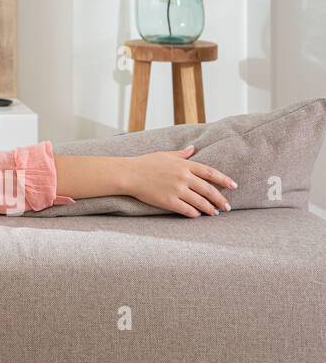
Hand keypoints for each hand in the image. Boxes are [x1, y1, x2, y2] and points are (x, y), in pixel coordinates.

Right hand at [121, 146, 236, 216]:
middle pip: (209, 190)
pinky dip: (195, 213)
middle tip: (227, 207)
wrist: (129, 174)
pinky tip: (197, 214)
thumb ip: (181, 154)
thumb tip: (193, 148)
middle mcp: (183, 177)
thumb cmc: (145, 163)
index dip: (224, 180)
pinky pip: (187, 210)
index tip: (234, 186)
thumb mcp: (165, 154)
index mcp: (184, 165)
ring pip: (200, 202)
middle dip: (220, 199)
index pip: (210, 173)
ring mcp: (177, 190)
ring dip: (209, 209)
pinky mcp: (169, 201)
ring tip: (214, 213)